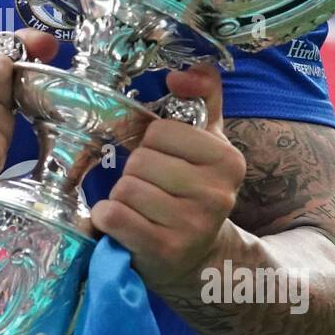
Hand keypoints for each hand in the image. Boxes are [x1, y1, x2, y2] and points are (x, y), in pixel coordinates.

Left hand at [90, 64, 245, 296]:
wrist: (198, 259)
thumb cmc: (193, 193)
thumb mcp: (207, 144)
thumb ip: (203, 97)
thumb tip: (180, 75)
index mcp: (228, 160)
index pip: (159, 133)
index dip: (151, 146)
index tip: (165, 165)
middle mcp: (217, 194)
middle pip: (139, 161)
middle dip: (134, 174)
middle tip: (150, 191)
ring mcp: (192, 225)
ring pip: (124, 189)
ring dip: (121, 199)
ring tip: (141, 211)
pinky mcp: (164, 251)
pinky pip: (113, 216)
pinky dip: (106, 219)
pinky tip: (121, 225)